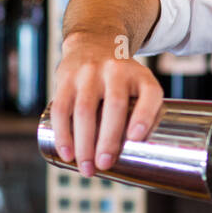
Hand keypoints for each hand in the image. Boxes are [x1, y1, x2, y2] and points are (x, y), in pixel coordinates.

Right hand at [49, 32, 163, 176]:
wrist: (93, 43)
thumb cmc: (122, 79)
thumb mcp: (141, 86)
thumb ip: (146, 115)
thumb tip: (143, 160)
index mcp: (141, 76)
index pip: (150, 93)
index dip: (144, 116)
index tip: (136, 138)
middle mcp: (116, 70)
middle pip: (114, 106)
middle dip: (108, 140)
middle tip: (105, 166)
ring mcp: (89, 73)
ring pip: (84, 109)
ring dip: (83, 143)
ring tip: (86, 169)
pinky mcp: (66, 78)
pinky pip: (61, 108)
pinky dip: (63, 134)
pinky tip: (67, 153)